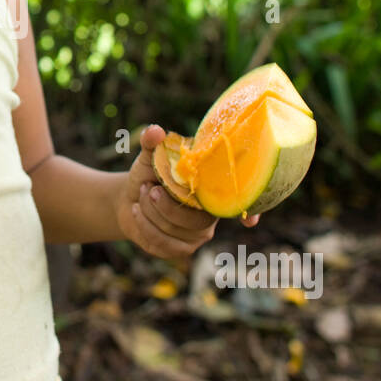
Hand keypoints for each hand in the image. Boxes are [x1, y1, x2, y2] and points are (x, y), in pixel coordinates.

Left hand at [118, 124, 259, 268]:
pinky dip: (143, 225)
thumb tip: (155, 131)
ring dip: (150, 210)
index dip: (250, 213)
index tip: (251, 222)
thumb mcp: (150, 156)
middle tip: (150, 188)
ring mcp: (196, 236)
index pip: (237, 203)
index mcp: (211, 191)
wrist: (129, 197)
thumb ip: (152, 142)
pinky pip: (161, 242)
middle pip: (195, 220)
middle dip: (165, 204)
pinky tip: (136, 211)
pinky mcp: (179, 249)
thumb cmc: (148, 174)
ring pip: (174, 230)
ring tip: (143, 194)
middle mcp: (210, 216)